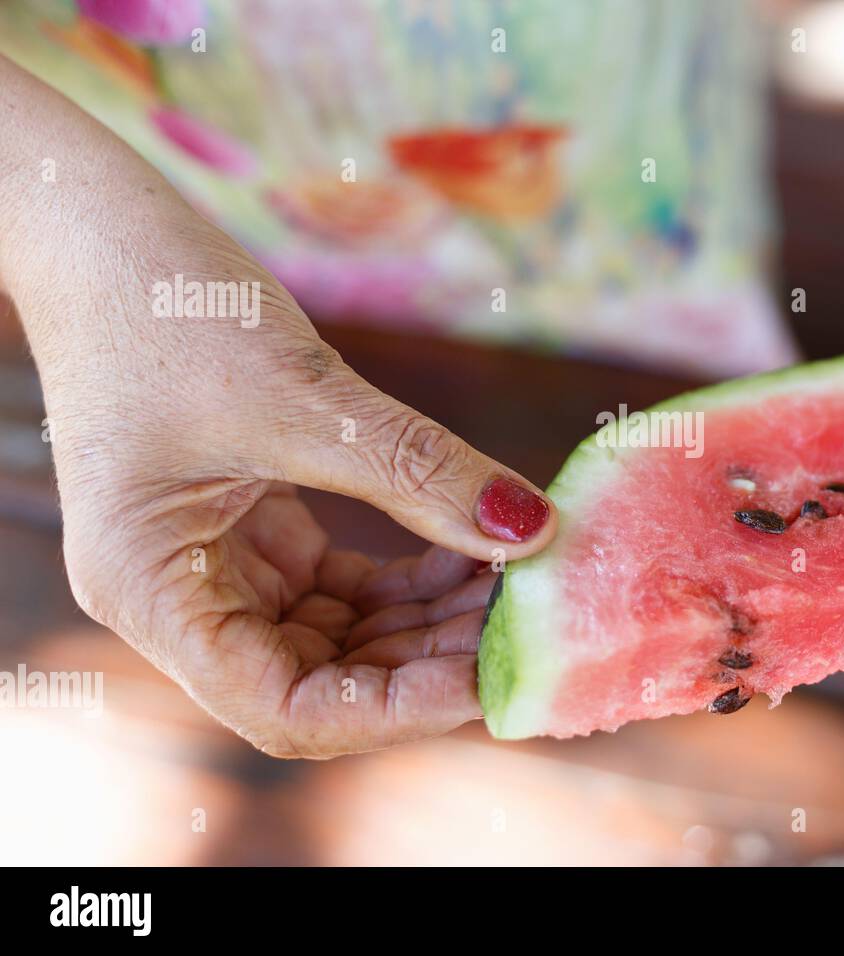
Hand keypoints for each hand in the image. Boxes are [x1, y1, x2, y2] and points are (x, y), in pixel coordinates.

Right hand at [1, 56, 554, 755]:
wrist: (108, 233)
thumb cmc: (168, 304)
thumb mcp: (303, 396)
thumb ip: (420, 472)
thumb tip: (535, 531)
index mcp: (153, 591)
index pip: (283, 705)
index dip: (393, 710)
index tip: (489, 679)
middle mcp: (181, 599)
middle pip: (324, 682)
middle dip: (429, 665)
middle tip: (527, 630)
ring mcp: (220, 569)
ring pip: (346, 640)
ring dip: (434, 623)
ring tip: (520, 585)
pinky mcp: (257, 534)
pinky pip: (349, 587)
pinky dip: (416, 578)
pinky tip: (482, 548)